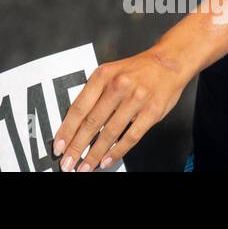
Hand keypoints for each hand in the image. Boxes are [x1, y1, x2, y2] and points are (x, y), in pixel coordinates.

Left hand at [53, 46, 191, 171]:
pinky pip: (130, 137)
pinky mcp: (151, 112)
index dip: (67, 129)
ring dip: (95, 154)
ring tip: (86, 166)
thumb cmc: (137, 70)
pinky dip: (117, 151)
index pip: (79, 107)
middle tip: (68, 162)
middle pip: (91, 122)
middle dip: (77, 146)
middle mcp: (118, 86)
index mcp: (103, 75)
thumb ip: (94, 93)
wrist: (168, 62)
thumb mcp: (110, 72)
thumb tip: (75, 121)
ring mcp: (135, 99)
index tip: (59, 145)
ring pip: (109, 132)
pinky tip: (106, 160)